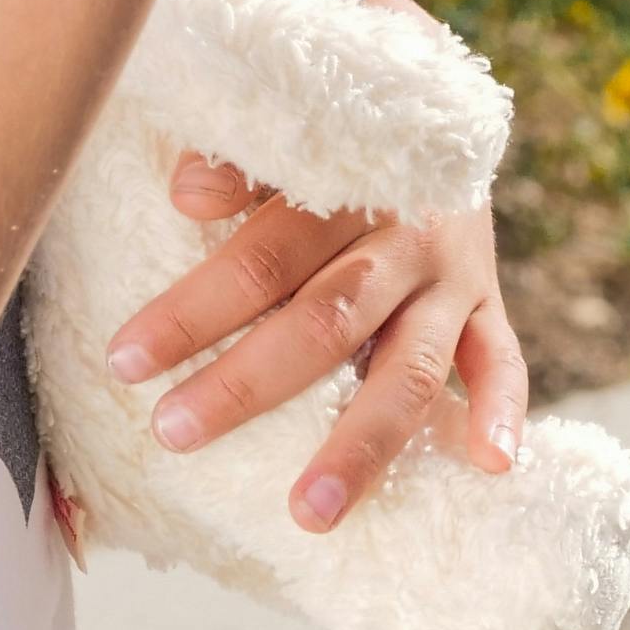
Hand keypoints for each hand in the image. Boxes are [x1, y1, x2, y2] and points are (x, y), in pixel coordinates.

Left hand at [104, 133, 525, 532]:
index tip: (125, 360)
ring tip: (308, 512)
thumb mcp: (286, 137)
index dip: (194, 310)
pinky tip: (488, 466)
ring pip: (412, 368)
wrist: (433, 117)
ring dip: (361, 443)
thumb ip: (239, 162)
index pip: (262, 259)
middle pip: (326, 320)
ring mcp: (455, 277)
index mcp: (347, 187)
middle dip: (248, 383)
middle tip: (175, 431)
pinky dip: (502, 410)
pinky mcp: (489, 305)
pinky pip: (503, 362)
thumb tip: (185, 195)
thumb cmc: (330, 146)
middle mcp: (406, 237)